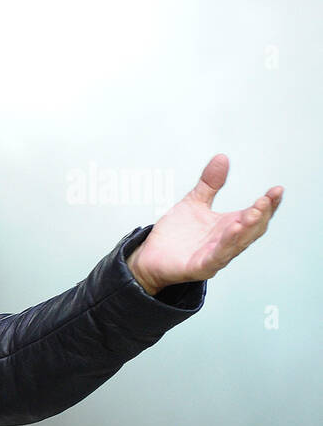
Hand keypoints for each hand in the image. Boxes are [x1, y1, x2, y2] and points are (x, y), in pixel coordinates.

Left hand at [126, 154, 282, 294]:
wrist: (149, 256)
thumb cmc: (175, 235)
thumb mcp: (193, 203)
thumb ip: (209, 183)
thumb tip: (222, 157)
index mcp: (228, 226)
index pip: (256, 215)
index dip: (269, 204)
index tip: (277, 190)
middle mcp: (226, 242)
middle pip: (252, 230)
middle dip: (261, 214)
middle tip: (266, 199)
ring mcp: (215, 256)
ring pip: (237, 244)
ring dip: (247, 228)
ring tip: (254, 212)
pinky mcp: (200, 267)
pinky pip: (216, 257)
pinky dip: (225, 245)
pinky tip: (232, 231)